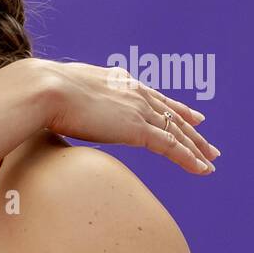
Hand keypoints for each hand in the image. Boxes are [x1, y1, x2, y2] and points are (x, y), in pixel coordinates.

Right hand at [25, 59, 217, 173]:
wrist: (46, 89)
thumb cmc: (42, 92)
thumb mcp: (62, 93)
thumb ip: (70, 101)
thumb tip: (56, 110)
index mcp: (119, 82)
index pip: (155, 97)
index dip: (174, 109)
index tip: (192, 116)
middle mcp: (135, 94)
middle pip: (171, 115)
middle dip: (191, 131)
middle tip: (208, 143)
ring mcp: (138, 111)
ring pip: (176, 132)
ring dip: (196, 149)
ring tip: (211, 161)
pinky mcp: (137, 129)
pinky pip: (171, 147)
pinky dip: (188, 159)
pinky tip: (202, 169)